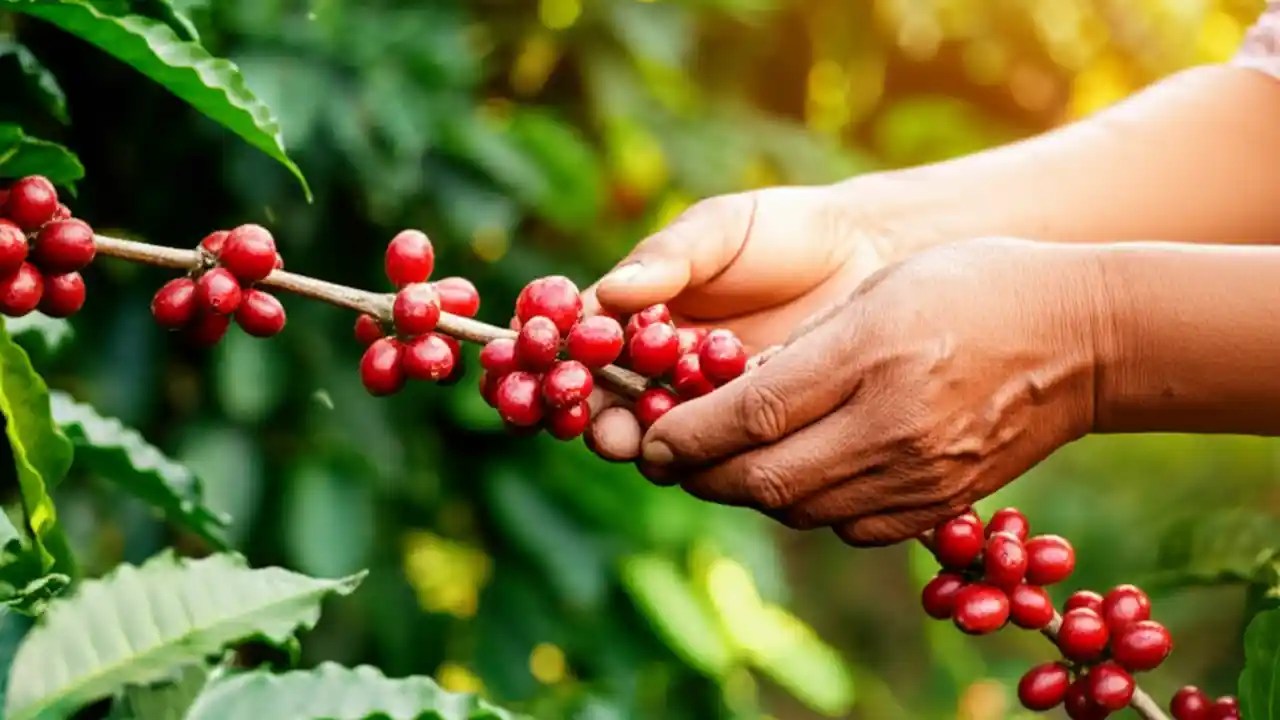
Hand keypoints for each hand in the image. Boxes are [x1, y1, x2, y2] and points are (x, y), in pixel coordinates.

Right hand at [585, 182, 914, 460]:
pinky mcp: (745, 428)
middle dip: (595, 418)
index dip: (553, 360)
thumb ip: (670, 257)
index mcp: (634, 311)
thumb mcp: (722, 230)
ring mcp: (698, 400)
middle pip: (603, 401)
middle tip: (606, 427)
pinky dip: (702, 452)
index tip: (551, 373)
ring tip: (649, 439)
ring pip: (652, 435)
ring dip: (643, 442)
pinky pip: (713, 451)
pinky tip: (707, 443)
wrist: (867, 259)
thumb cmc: (784, 231)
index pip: (576, 341)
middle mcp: (655, 363)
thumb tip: (613, 292)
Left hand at [635, 237, 1109, 545]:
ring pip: (799, 510)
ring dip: (745, 493)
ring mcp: (920, 475)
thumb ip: (803, 349)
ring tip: (716, 467)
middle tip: (664, 459)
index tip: (647, 439)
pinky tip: (791, 477)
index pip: (752, 414)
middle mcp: (893, 426)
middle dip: (700, 474)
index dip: (687, 434)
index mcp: (870, 355)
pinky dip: (805, 509)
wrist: (1081, 338)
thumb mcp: (878, 292)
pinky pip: (848, 527)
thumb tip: (730, 394)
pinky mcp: (940, 505)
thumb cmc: (972, 287)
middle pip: (765, 478)